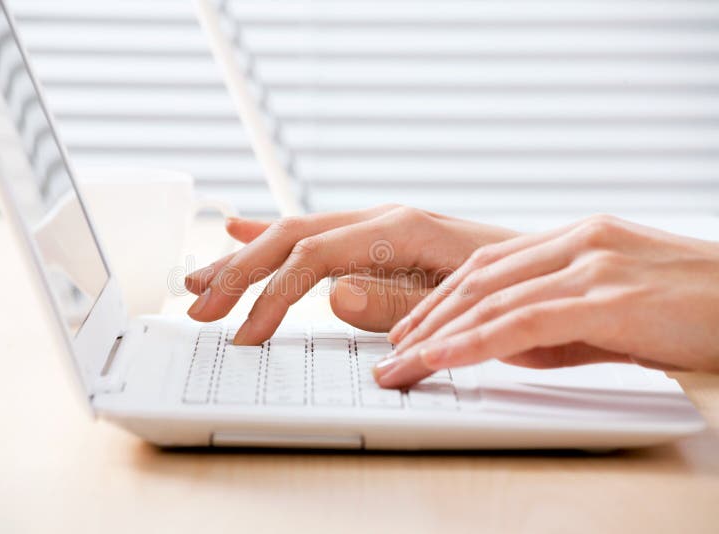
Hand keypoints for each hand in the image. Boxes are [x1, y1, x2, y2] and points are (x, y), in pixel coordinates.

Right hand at [184, 205, 517, 344]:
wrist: (552, 272)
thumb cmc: (516, 289)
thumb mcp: (462, 302)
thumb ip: (396, 300)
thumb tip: (334, 295)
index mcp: (399, 229)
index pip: (311, 258)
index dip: (271, 296)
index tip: (245, 334)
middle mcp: (384, 220)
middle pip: (292, 237)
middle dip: (239, 271)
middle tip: (197, 304)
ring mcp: (381, 227)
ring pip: (297, 234)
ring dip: (246, 257)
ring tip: (204, 277)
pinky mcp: (382, 240)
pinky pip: (318, 235)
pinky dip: (275, 236)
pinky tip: (244, 230)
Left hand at [375, 215, 718, 387]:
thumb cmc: (692, 311)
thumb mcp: (612, 311)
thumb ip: (556, 322)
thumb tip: (502, 345)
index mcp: (576, 238)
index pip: (487, 266)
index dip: (441, 299)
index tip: (411, 329)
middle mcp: (577, 241)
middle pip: (477, 278)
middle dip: (426, 317)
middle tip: (390, 353)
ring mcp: (592, 263)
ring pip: (492, 297)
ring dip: (437, 334)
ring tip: (401, 364)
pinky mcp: (608, 296)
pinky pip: (525, 319)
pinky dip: (475, 341)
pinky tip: (441, 358)